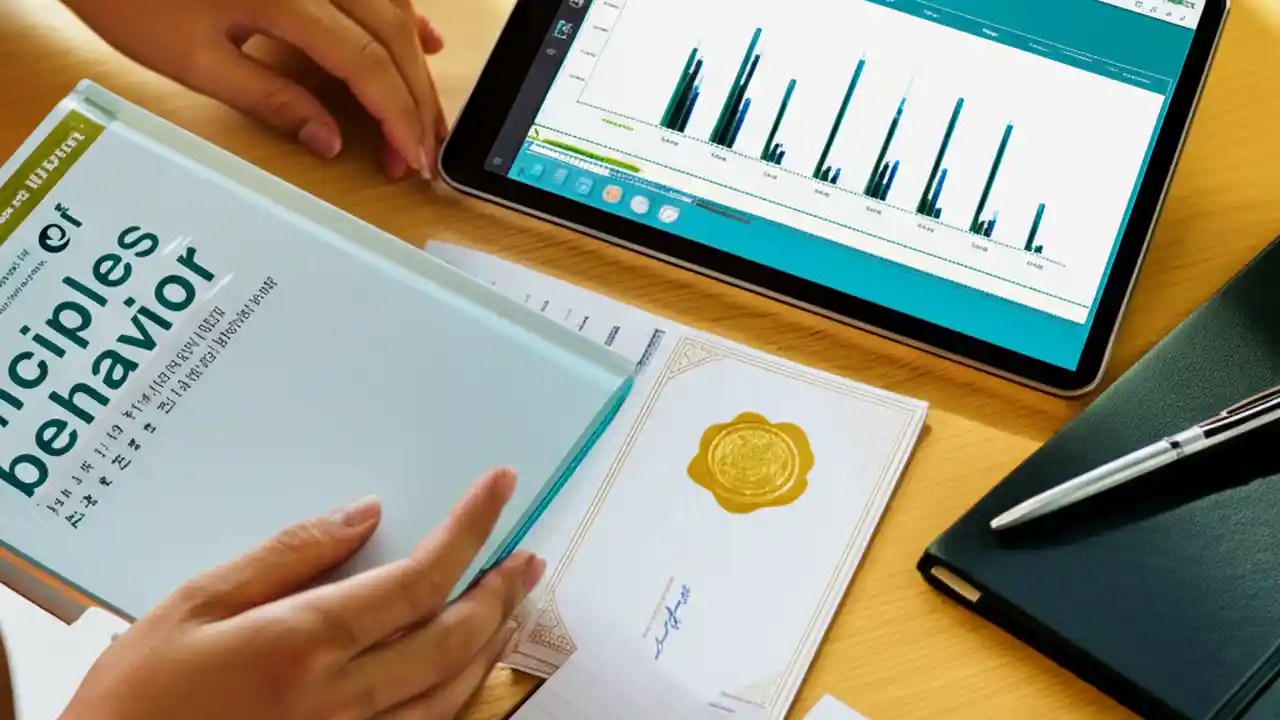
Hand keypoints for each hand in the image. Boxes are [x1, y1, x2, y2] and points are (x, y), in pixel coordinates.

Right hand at [61, 468, 545, 719]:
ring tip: (511, 602)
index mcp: (302, 646)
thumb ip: (287, 555)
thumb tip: (364, 513)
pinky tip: (467, 668)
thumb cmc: (136, 697)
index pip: (420, 579)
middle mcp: (338, 700)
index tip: (499, 488)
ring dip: (492, 641)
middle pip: (454, 638)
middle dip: (500, 589)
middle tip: (526, 553)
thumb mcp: (194, 605)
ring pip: (452, 692)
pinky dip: (460, 695)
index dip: (471, 528)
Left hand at [62, 0, 448, 179]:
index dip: (397, 116)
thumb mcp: (192, 62)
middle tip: (423, 153)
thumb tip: (329, 140)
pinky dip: (402, 19)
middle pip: (391, 36)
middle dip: (414, 99)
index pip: (365, 64)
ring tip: (427, 113)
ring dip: (415, 63)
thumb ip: (270, 100)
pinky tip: (421, 39)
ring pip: (391, 9)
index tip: (413, 158)